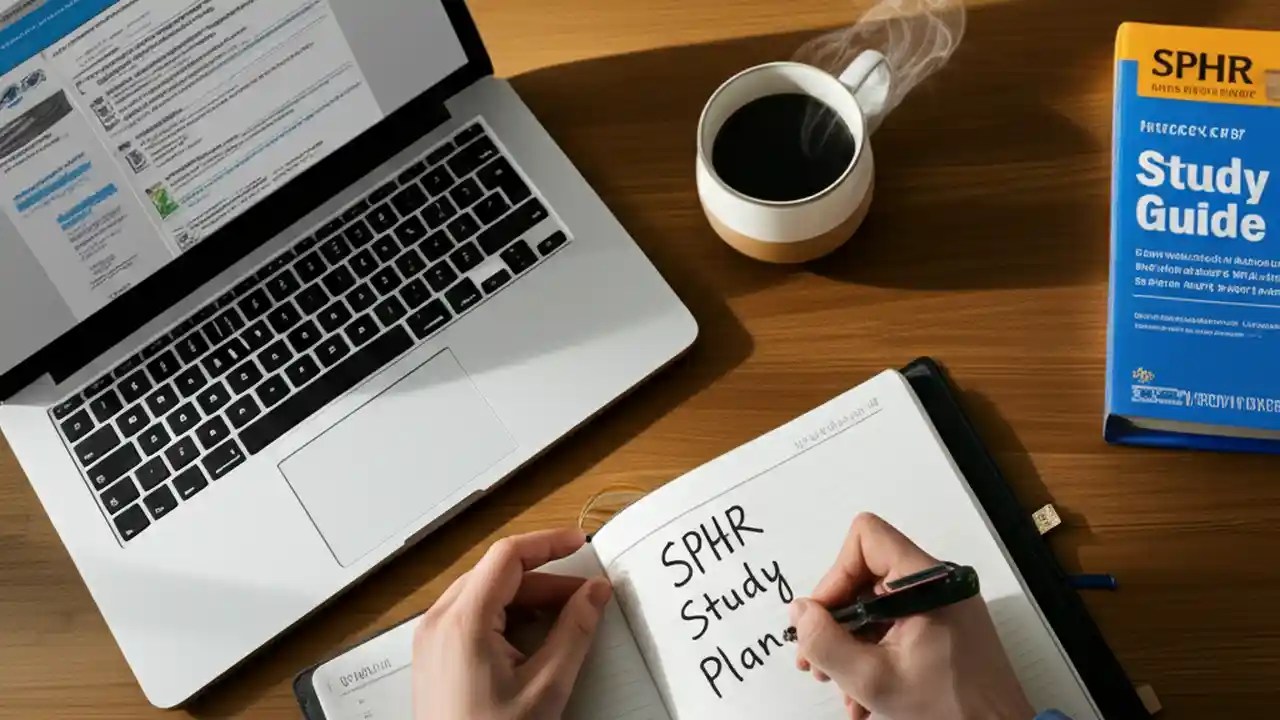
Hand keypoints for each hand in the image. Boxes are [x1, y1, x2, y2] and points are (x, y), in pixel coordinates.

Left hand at [412, 528, 612, 719]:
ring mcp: (431, 638)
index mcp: (463, 622)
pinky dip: (506, 614)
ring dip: (526, 596)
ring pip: (484, 592)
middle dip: (544, 578)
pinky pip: (472, 615)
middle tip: (584, 595)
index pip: (507, 555)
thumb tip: (594, 594)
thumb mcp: (546, 688)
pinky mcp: (434, 654)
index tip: (578, 544)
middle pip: (497, 572)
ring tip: (565, 617)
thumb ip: (574, 632)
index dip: (547, 542)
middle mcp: (439, 622)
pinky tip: (533, 635)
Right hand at [789, 513, 1034, 719]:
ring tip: (838, 685)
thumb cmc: (947, 708)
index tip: (822, 618)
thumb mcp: (872, 679)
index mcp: (928, 581)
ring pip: (875, 604)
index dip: (835, 575)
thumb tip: (799, 612)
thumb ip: (825, 642)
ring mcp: (942, 604)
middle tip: (814, 659)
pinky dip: (873, 653)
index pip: (866, 539)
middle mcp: (937, 582)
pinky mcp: (944, 625)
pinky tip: (863, 694)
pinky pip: (894, 624)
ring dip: (850, 644)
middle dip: (835, 620)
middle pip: (865, 574)